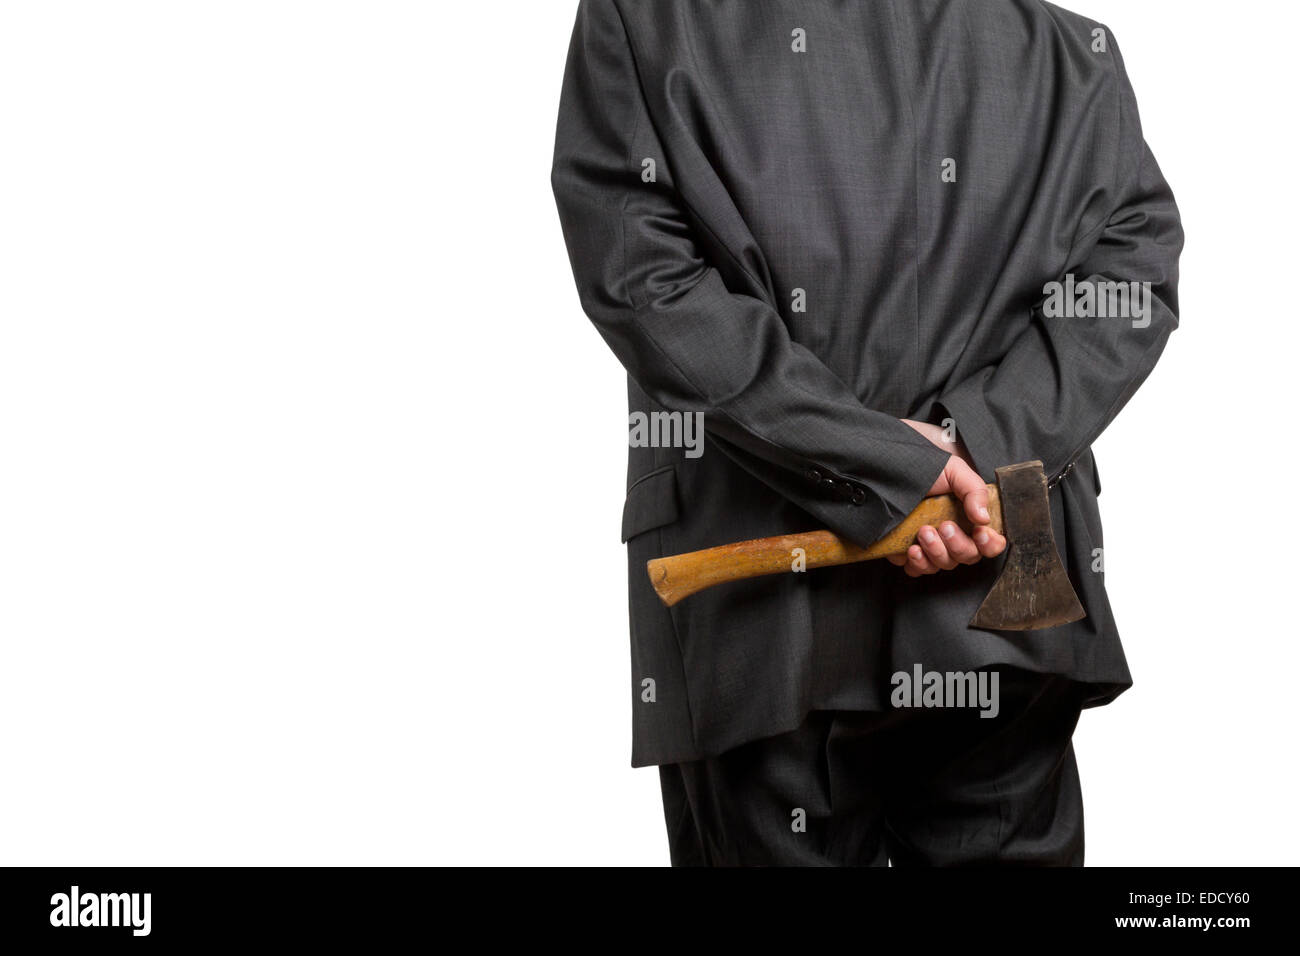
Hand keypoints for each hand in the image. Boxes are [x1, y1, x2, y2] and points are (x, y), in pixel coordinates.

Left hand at [888, 423, 1006, 576]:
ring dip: (936, 552)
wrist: (891, 470)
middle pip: (968, 556)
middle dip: (957, 544)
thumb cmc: (926, 470)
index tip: (979, 532)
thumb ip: (975, 490)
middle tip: (943, 526)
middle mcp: (954, 536)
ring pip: (944, 565)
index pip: (991, 543)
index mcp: (971, 519)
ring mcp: (933, 546)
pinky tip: (911, 550)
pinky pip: (918, 570)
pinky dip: (917, 564)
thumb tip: (984, 517)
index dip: (990, 543)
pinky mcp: (910, 553)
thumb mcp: (955, 470)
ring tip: (923, 532)